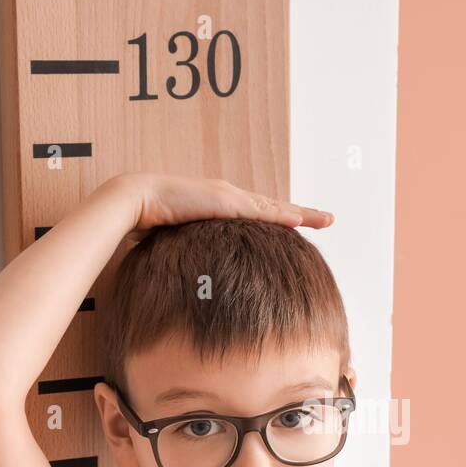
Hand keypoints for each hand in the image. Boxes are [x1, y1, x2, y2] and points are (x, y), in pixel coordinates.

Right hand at [112, 172, 333, 241]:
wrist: (136, 200)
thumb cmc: (152, 220)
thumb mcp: (180, 238)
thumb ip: (193, 248)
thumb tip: (192, 270)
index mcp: (222, 205)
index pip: (260, 212)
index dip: (282, 218)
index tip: (303, 225)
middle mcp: (230, 196)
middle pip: (275, 207)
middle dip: (303, 214)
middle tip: (329, 219)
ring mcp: (229, 197)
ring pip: (273, 207)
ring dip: (301, 214)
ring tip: (325, 220)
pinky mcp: (224, 202)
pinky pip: (258, 212)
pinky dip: (280, 216)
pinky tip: (299, 221)